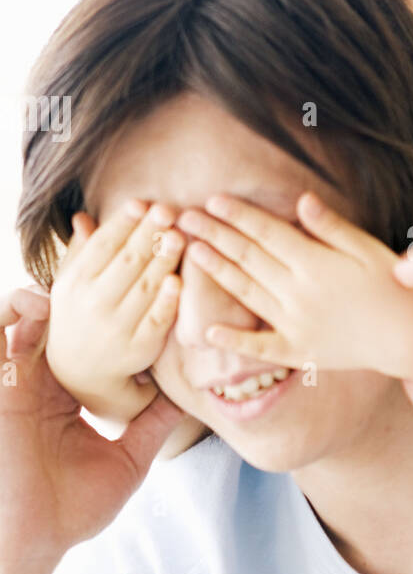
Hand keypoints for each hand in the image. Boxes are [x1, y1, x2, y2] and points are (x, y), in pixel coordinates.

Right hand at [0, 284, 184, 571]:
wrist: (32, 542)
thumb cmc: (74, 510)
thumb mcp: (128, 459)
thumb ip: (152, 423)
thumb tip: (185, 396)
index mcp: (68, 394)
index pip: (90, 339)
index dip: (114, 309)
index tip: (145, 281)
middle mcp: (42, 383)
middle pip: (62, 320)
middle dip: (89, 286)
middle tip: (114, 260)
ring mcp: (17, 384)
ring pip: (25, 317)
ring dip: (50, 293)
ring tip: (79, 274)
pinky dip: (12, 315)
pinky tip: (39, 305)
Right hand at [45, 199, 184, 420]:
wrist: (82, 370)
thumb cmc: (80, 313)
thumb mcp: (72, 282)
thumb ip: (82, 250)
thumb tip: (83, 217)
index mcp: (76, 283)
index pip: (103, 247)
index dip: (123, 224)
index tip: (142, 203)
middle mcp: (94, 304)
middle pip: (126, 263)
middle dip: (148, 235)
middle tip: (168, 211)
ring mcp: (118, 328)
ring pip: (144, 289)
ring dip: (163, 261)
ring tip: (179, 236)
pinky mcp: (140, 347)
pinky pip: (156, 320)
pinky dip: (167, 301)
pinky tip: (178, 280)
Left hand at [175, 191, 412, 380]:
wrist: (410, 339)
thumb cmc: (394, 286)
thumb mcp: (369, 250)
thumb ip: (332, 227)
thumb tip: (300, 200)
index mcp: (316, 264)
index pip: (268, 234)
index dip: (239, 216)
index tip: (213, 200)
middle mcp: (300, 294)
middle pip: (249, 259)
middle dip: (215, 235)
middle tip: (183, 217)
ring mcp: (296, 325)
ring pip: (247, 294)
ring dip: (216, 272)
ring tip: (191, 251)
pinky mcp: (299, 352)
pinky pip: (259, 346)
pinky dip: (233, 340)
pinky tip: (206, 331)